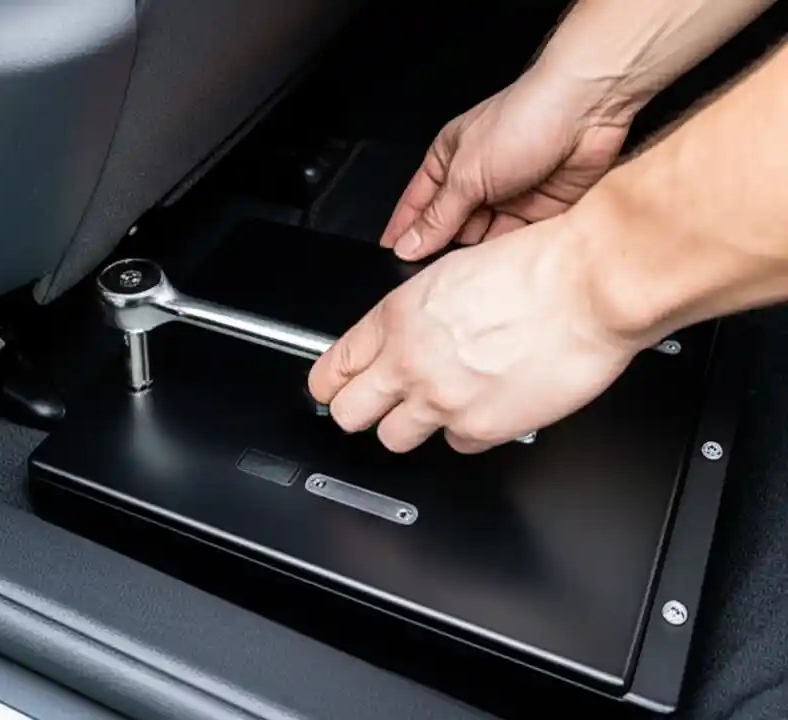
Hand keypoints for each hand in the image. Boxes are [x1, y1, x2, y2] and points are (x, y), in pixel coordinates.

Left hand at [309, 217, 647, 453]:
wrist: (590, 285)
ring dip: (411, 424)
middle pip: (347, 413)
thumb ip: (414, 314)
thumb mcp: (450, 272)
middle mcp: (409, 361)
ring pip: (393, 438)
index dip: (330, 383)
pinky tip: (485, 404)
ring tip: (438, 403)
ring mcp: (441, 399)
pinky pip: (456, 444)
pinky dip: (468, 430)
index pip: (331, 368)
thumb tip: (399, 336)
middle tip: (375, 406)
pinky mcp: (480, 428)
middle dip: (358, 411)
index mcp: (396, 317)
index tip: (333, 389)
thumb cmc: (537, 267)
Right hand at [379, 68, 635, 261]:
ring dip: (475, 253)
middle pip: (449, 225)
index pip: (417, 204)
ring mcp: (507, 195)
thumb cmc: (523, 122)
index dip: (404, 231)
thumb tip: (407, 246)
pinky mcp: (539, 210)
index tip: (392, 260)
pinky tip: (497, 267)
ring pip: (481, 237)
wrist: (589, 110)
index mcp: (448, 160)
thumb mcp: (466, 175)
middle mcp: (475, 179)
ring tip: (464, 275)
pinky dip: (506, 253)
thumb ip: (437, 217)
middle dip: (441, 247)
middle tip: (431, 275)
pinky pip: (514, 240)